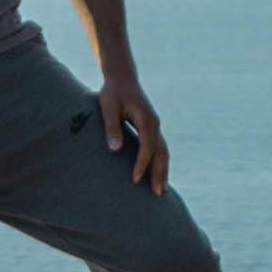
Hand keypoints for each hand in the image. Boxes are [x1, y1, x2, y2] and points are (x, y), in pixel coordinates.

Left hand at [102, 73, 168, 195]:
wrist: (122, 78)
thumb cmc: (113, 92)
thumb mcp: (108, 107)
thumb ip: (112, 128)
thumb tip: (115, 150)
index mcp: (146, 118)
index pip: (147, 145)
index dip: (142, 163)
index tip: (135, 179)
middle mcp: (154, 124)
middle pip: (161, 152)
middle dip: (159, 173)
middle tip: (157, 193)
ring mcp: (155, 127)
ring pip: (163, 152)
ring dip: (163, 171)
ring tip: (161, 191)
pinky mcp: (151, 129)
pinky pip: (158, 149)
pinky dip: (159, 164)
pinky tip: (156, 176)